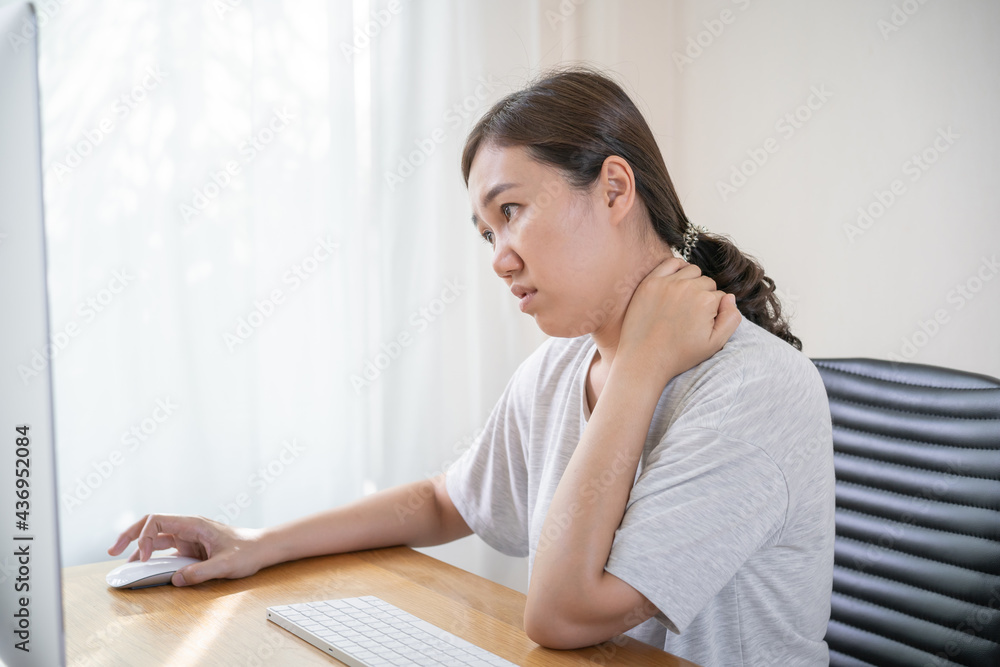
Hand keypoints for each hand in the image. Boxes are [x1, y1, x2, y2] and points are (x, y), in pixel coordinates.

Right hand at [107, 513, 266, 585]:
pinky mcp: (191, 548)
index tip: (143, 558)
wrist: (262, 549)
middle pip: (151, 526)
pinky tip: (143, 567)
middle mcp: (188, 528)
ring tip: (123, 563)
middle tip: (112, 550)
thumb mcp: (226, 565)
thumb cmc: (248, 551)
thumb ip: (201, 572)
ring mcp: (188, 538)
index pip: (157, 521)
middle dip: (130, 535)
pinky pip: (166, 550)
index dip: (143, 537)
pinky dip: (152, 557)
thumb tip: (176, 579)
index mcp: (193, 524)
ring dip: (139, 548)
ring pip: (156, 539)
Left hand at [617, 257, 740, 384]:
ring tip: (684, 302)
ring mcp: (667, 283)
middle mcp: (687, 287)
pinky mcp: (650, 282)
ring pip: (692, 271)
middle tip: (691, 316)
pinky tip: (676, 283)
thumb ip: (731, 319)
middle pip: (707, 283)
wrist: (644, 360)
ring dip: (692, 282)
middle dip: (704, 296)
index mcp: (706, 301)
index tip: (701, 324)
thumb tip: (730, 297)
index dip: (714, 311)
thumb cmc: (679, 355)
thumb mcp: (715, 344)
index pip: (721, 296)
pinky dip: (677, 268)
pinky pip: (670, 263)